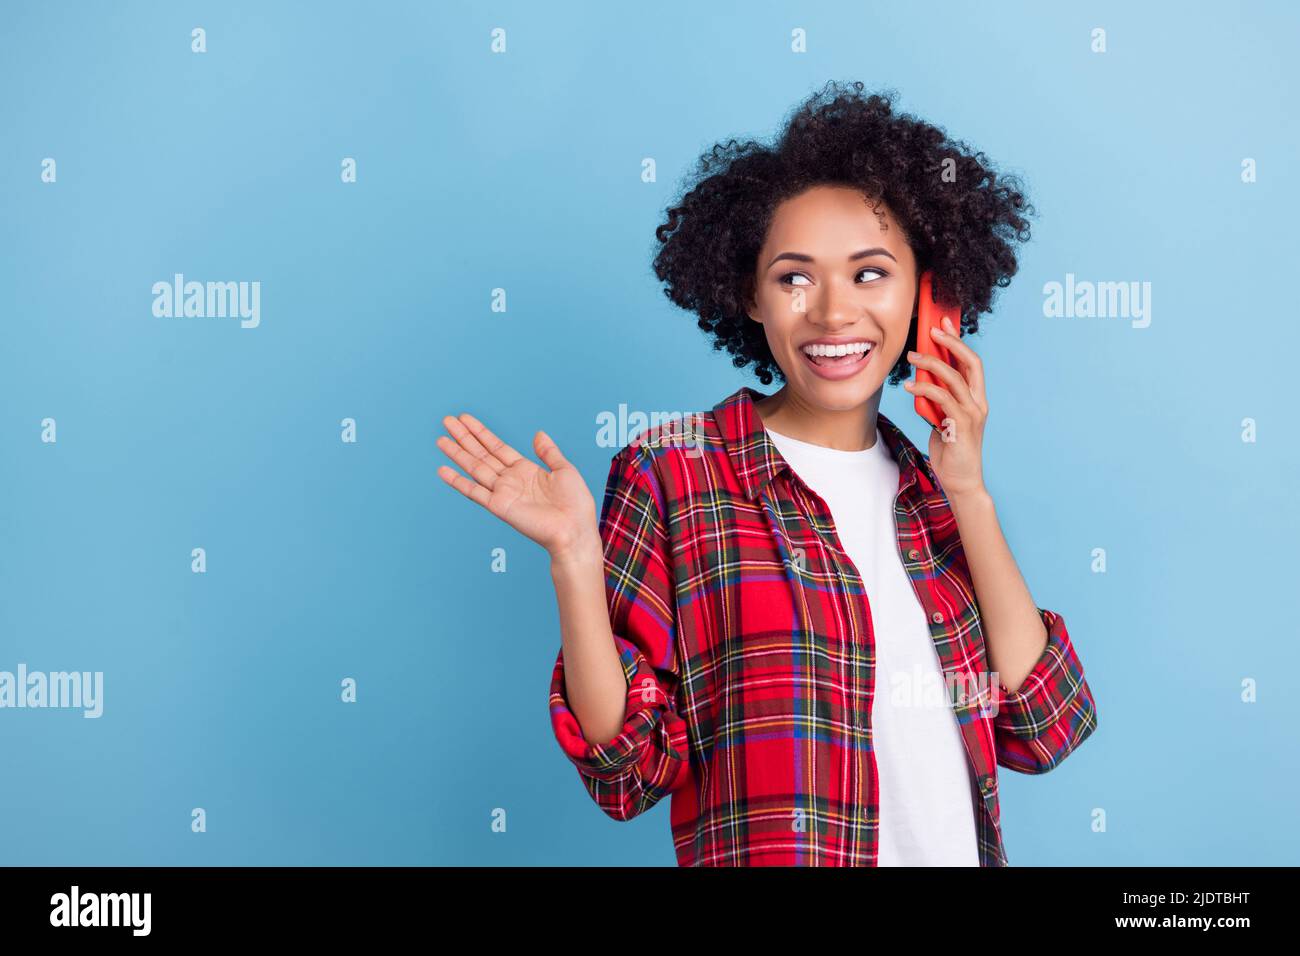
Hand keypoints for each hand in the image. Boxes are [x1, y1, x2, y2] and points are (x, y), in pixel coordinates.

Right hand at [436, 414, 600, 560]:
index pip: (497, 446)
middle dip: (464, 437)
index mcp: (525, 470)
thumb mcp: (565, 470)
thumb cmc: (575, 504)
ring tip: (441, 439)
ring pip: (474, 468)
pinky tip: (443, 470)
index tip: (465, 419)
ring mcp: (502, 493)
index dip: (481, 432)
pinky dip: (458, 482)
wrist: (574, 530)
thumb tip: (538, 434)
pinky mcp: (499, 507)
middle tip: (447, 421)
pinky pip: (474, 492)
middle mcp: (510, 480)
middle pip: (481, 454)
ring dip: (457, 454)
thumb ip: (548, 452)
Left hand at [902, 314, 988, 498]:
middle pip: (970, 362)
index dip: (959, 341)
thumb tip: (921, 380)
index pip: (971, 362)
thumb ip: (937, 400)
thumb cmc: (950, 450)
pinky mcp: (961, 426)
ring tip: (912, 357)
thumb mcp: (941, 418)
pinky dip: (924, 389)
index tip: (944, 323)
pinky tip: (909, 387)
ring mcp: (972, 414)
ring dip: (931, 364)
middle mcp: (978, 403)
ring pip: (954, 378)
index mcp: (976, 399)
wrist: (961, 481)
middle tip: (931, 330)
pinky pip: (942, 400)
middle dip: (951, 342)